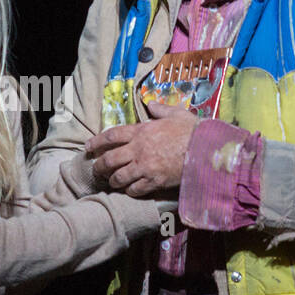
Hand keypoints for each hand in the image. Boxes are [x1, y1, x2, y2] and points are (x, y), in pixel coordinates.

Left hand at [85, 101, 199, 196]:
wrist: (206, 150)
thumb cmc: (193, 130)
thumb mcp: (176, 114)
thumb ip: (160, 109)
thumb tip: (151, 104)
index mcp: (141, 131)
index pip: (111, 136)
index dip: (96, 142)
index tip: (88, 147)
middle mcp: (138, 150)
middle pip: (109, 159)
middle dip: (99, 166)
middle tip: (96, 169)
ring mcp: (145, 167)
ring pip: (119, 177)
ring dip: (112, 181)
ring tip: (111, 182)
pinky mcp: (154, 181)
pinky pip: (134, 189)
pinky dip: (129, 191)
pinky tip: (129, 190)